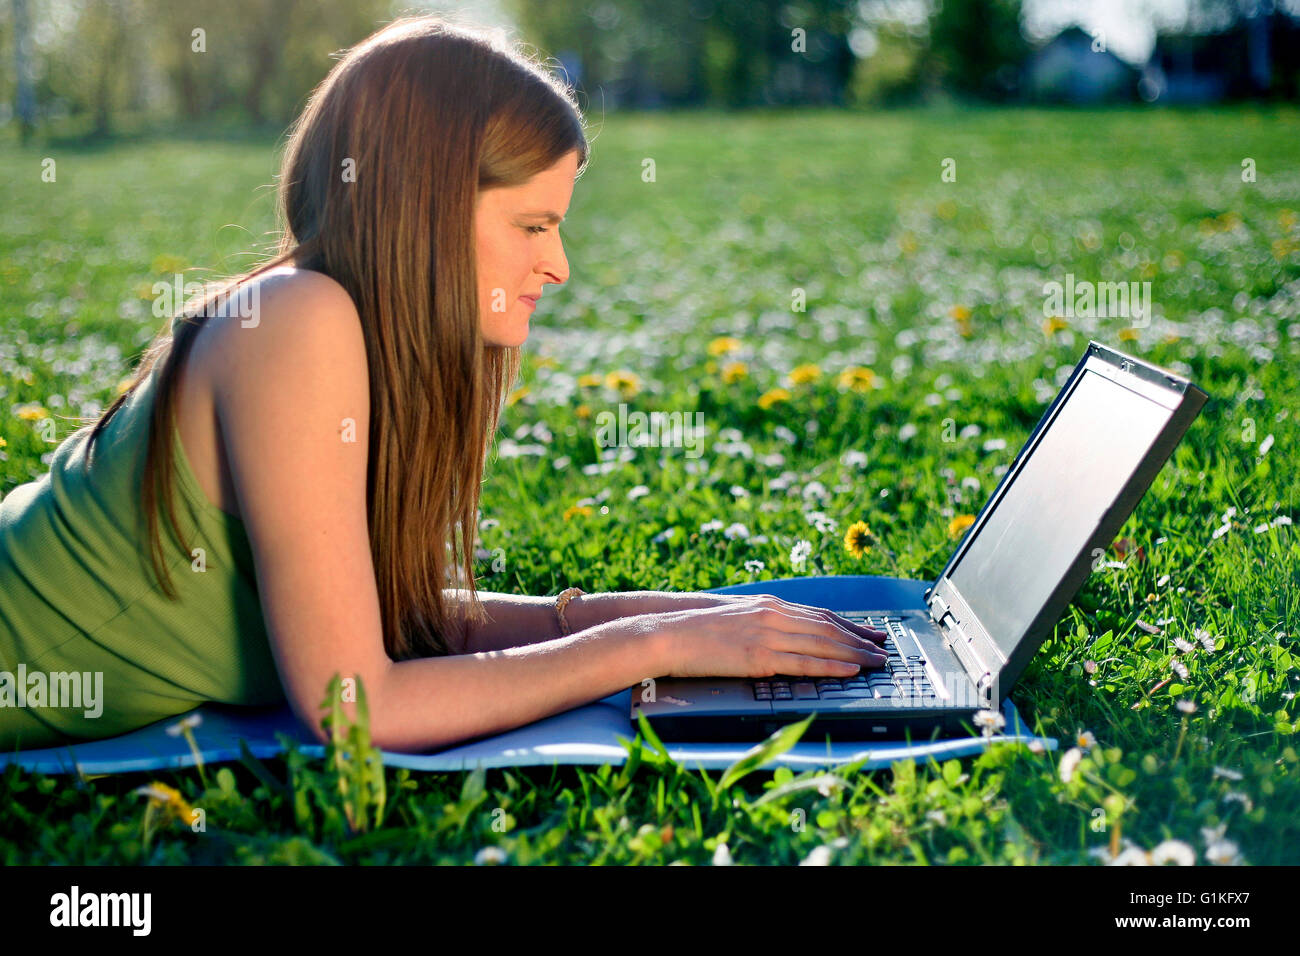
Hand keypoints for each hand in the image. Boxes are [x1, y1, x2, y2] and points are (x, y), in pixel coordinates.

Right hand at [642, 594, 889, 678]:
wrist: (669, 633)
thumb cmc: (697, 629)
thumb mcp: (736, 617)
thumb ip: (762, 622)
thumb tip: (782, 633)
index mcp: (770, 605)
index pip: (820, 615)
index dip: (849, 625)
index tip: (871, 633)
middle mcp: (774, 615)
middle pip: (829, 627)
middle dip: (860, 640)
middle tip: (884, 650)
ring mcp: (768, 635)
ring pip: (823, 644)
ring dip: (854, 654)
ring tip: (876, 663)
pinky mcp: (759, 657)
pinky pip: (803, 663)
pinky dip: (831, 667)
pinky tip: (849, 671)